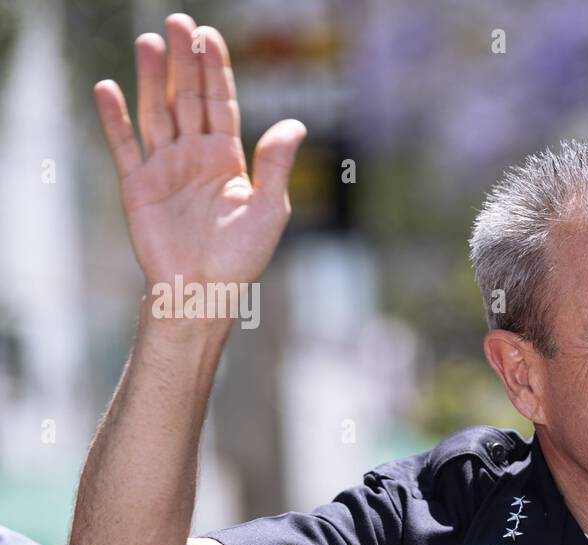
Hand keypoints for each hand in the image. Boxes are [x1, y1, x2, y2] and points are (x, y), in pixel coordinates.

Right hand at [93, 13, 305, 290]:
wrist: (203, 292)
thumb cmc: (242, 257)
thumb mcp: (269, 208)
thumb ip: (276, 164)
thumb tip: (296, 124)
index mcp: (228, 159)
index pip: (221, 104)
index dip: (215, 70)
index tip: (210, 35)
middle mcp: (195, 157)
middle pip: (188, 98)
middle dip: (184, 61)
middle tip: (179, 21)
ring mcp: (165, 168)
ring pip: (157, 112)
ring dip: (150, 77)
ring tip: (149, 41)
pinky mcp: (138, 185)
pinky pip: (124, 145)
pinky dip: (114, 118)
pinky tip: (108, 88)